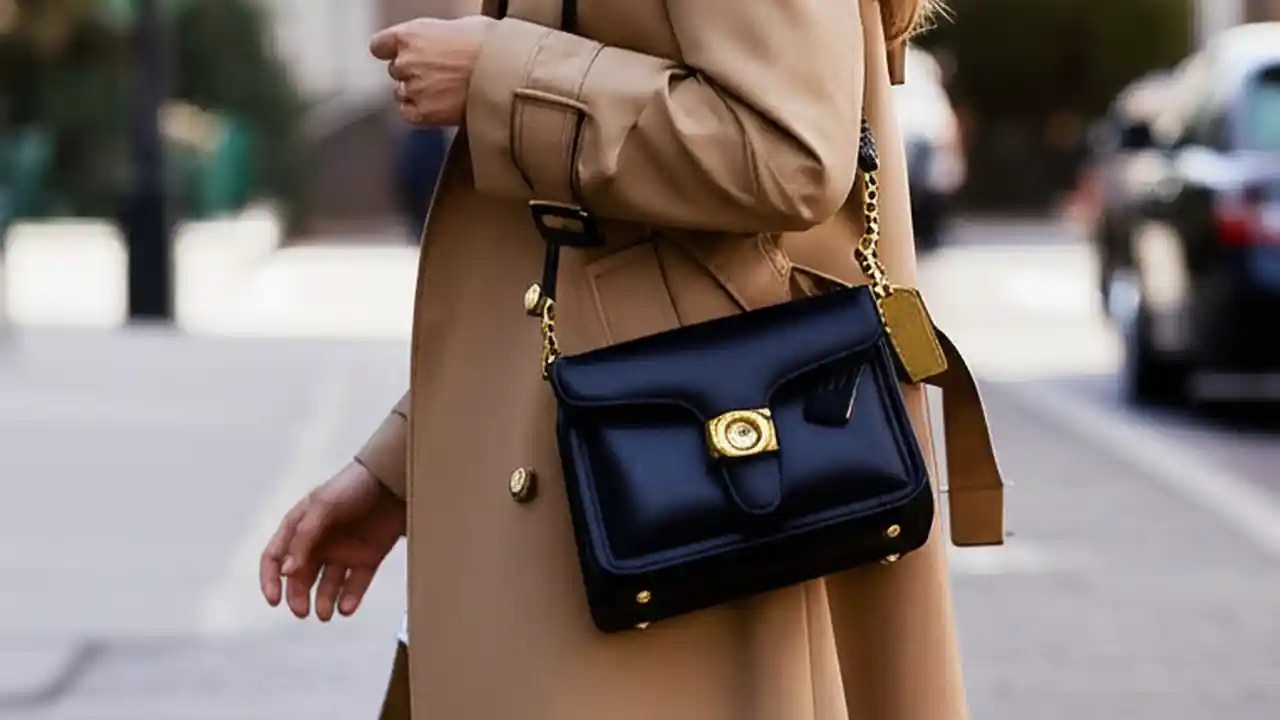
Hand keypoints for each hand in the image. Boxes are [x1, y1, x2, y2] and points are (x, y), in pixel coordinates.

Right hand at [259, 461, 405, 620]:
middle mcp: (319, 542)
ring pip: (327, 586)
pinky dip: (349, 599)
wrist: (395, 479)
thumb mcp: (323, 506)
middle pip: (300, 577)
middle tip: (302, 612)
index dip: (270, 580)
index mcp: (300, 526)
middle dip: (297, 596)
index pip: (275, 557)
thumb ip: (304, 538)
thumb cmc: (354, 486)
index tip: (274, 601)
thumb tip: (286, 571)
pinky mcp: (367, 558)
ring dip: (323, 602)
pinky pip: (355, 585)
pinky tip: (346, 608)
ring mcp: (343, 552)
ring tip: (325, 614)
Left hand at [371, 16, 496, 126]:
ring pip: (401, 94)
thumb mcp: (464, 26)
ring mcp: (413, 89)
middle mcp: (406, 62)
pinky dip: (420, 112)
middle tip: (438, 75)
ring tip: (443, 94)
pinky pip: (409, 114)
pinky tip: (439, 107)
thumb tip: (446, 41)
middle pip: (395, 71)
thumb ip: (441, 36)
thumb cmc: (492, 47)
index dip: (391, 51)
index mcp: (411, 35)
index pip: (380, 46)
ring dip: (418, 94)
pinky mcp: (423, 113)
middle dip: (412, 73)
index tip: (399, 55)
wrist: (506, 75)